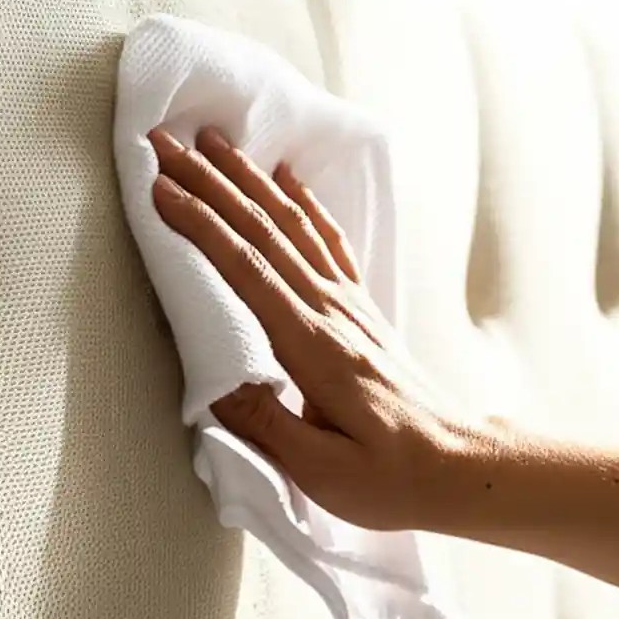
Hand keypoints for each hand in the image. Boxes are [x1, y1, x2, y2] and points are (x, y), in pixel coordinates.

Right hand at [148, 126, 480, 530]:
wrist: (461, 467)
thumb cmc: (390, 476)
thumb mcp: (320, 470)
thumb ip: (263, 423)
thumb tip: (211, 380)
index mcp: (313, 346)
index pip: (246, 268)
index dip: (199, 224)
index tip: (158, 188)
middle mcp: (331, 310)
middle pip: (262, 229)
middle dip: (209, 182)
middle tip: (164, 144)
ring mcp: (349, 303)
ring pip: (292, 223)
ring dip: (248, 178)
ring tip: (213, 142)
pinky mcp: (360, 308)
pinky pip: (327, 238)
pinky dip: (302, 201)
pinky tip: (286, 177)